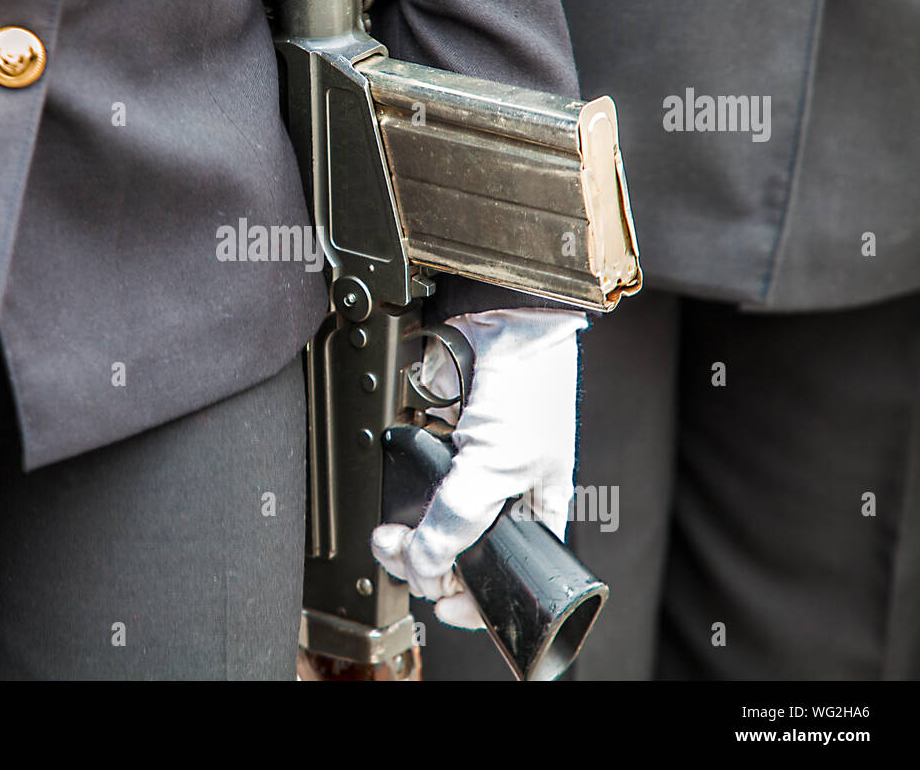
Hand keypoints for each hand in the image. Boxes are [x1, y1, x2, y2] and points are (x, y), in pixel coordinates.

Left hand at [371, 308, 587, 628]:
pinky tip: (394, 505)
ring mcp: (470, 476)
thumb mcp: (497, 467)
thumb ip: (457, 520)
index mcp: (537, 516)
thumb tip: (423, 563)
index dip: (473, 598)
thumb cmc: (529, 391)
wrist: (500, 323)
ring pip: (432, 529)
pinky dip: (402, 502)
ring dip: (407, 541)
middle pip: (459, 556)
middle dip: (426, 565)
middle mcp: (504, 501)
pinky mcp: (440, 452)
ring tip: (389, 537)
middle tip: (402, 555)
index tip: (440, 602)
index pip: (506, 578)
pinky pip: (417, 492)